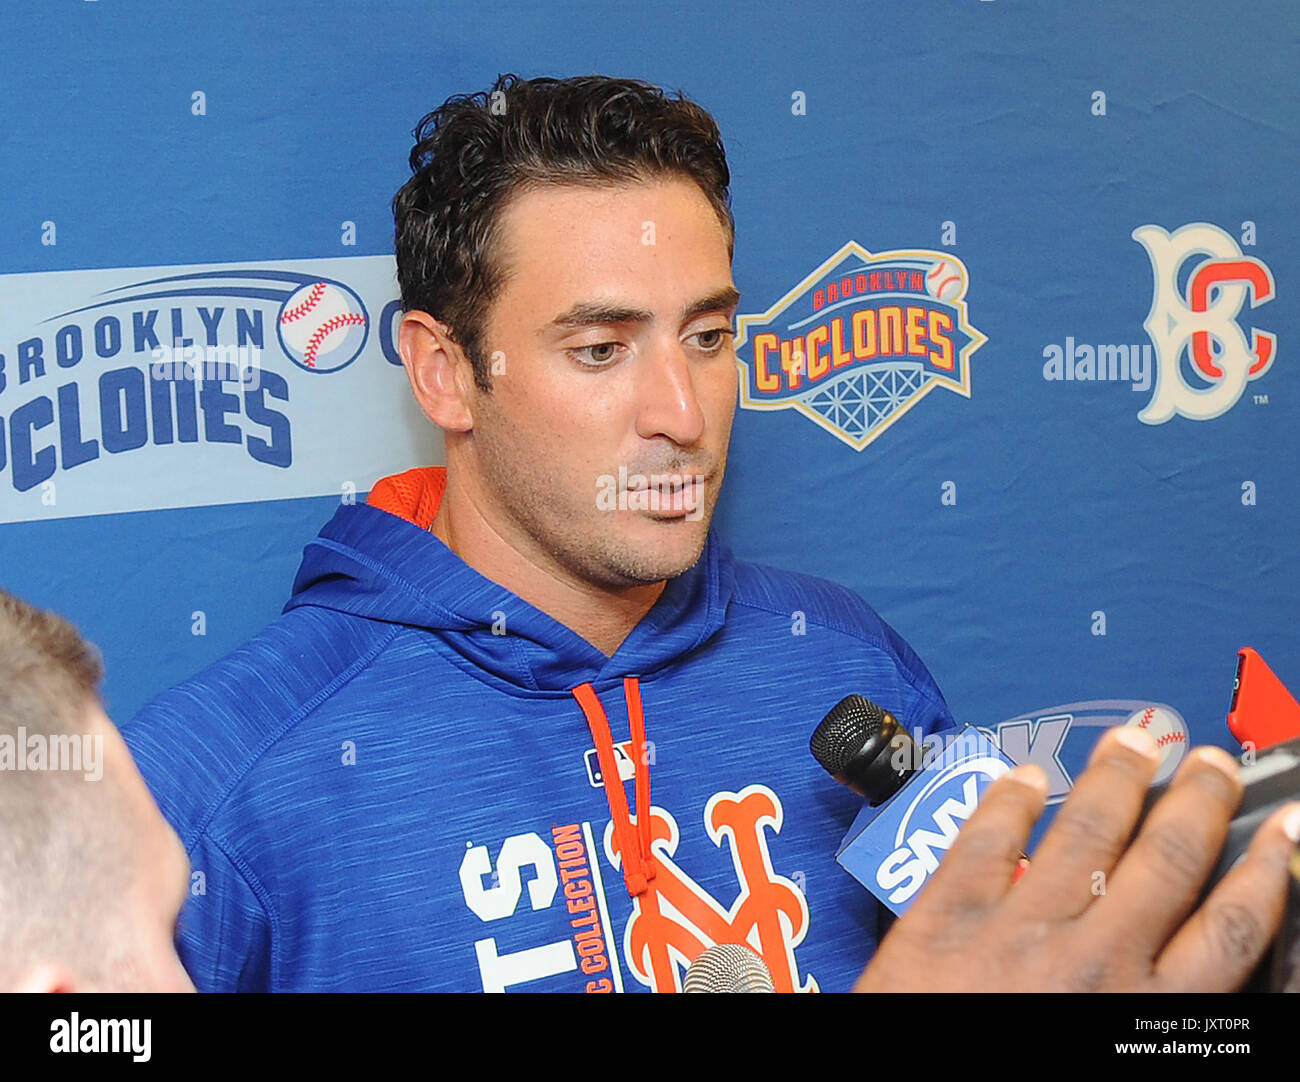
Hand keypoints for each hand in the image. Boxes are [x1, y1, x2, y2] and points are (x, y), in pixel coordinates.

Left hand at [855, 726, 1299, 991]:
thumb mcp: (1117, 1061)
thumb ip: (1158, 1018)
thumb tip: (1192, 964)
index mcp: (1143, 1015)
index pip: (1226, 928)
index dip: (1265, 871)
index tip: (1285, 829)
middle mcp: (1092, 964)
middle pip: (1167, 860)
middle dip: (1199, 801)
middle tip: (1215, 762)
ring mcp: (1017, 931)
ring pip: (1086, 831)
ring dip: (1119, 776)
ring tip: (1138, 740)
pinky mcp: (945, 917)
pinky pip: (985, 839)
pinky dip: (1011, 799)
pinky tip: (1029, 775)